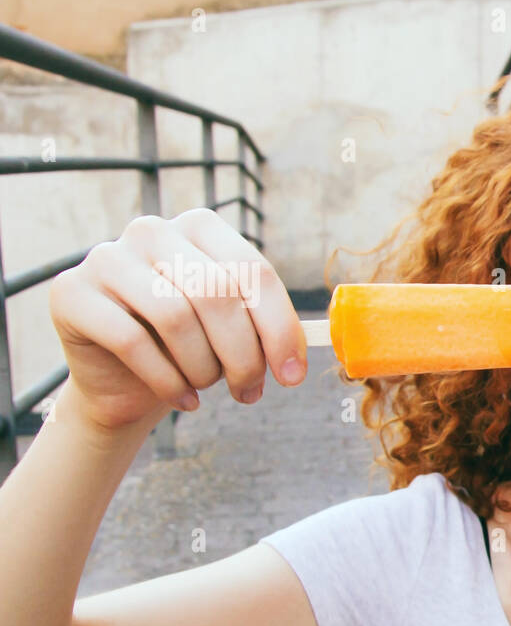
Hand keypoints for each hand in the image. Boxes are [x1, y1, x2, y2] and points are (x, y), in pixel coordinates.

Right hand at [48, 208, 306, 432]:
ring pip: (175, 317)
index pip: (253, 272)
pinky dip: (166, 381)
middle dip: (243, 355)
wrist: (125, 382)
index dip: (279, 328)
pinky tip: (182, 398)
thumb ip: (269, 322)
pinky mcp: (72, 293)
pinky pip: (132, 341)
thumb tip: (322, 337)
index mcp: (201, 227)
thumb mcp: (236, 330)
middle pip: (216, 294)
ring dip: (202, 368)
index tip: (292, 376)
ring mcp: (106, 257)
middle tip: (248, 391)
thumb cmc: (190, 350)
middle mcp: (151, 230)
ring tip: (206, 387)